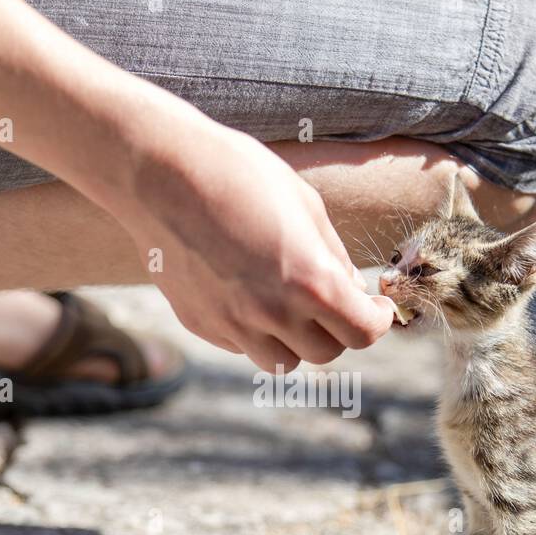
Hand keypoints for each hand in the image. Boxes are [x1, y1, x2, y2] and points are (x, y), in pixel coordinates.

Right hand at [114, 117, 395, 370]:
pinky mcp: (200, 324)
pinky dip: (253, 330)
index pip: (362, 333)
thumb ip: (333, 256)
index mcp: (310, 284)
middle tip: (332, 302)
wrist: (159, 172)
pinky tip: (245, 291)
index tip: (374, 308)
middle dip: (337, 330)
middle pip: (325, 354)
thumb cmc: (237, 173)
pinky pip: (240, 345)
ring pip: (281, 362)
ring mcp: (232, 325)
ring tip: (288, 305)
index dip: (376, 321)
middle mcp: (272, 315)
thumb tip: (351, 290)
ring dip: (295, 341)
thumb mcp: (304, 204)